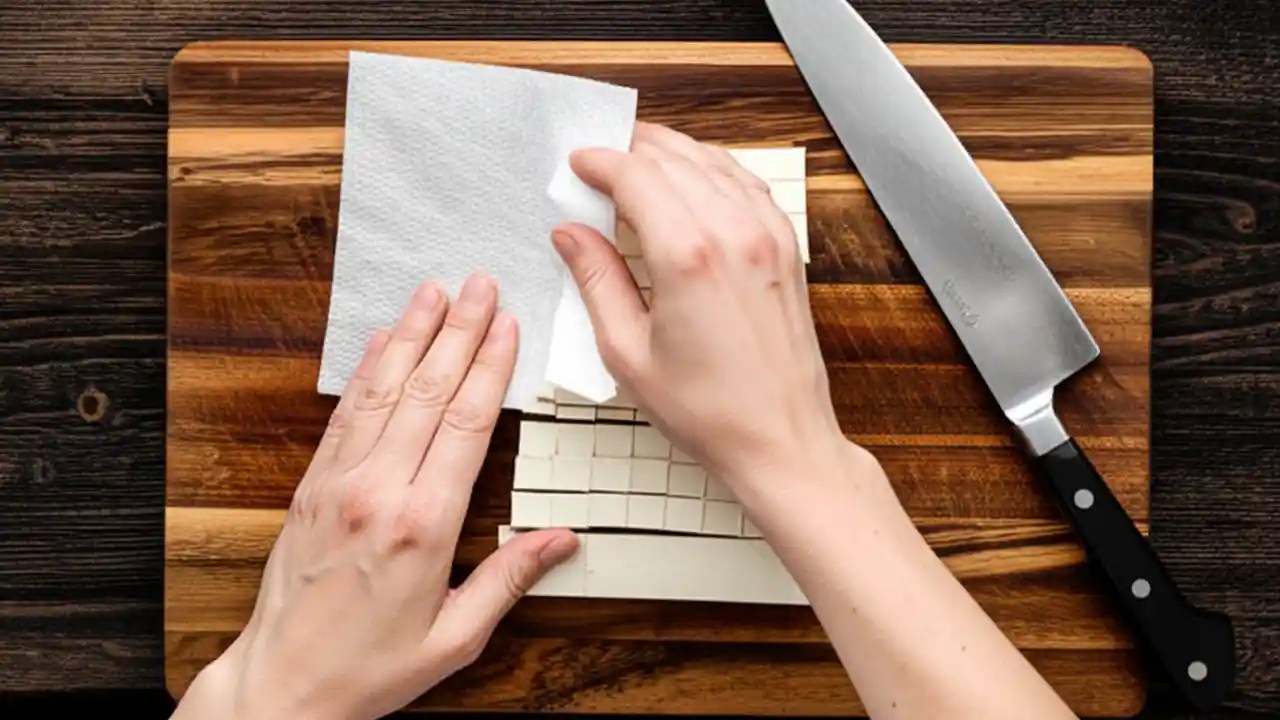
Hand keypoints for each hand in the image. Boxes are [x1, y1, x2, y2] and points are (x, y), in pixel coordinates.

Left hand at [174, 274, 577, 719]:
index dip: (489, 367)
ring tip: (435, 292)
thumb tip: (562, 540)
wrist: (282, 686)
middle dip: (458, 331)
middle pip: (428, 392)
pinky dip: (366, 371)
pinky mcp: (312, 486)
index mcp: (424, 525)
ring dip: (412, 336)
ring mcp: (340, 483)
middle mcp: (380, 491)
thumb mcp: (456, 638)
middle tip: (479, 284)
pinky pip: (345, 414)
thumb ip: (509, 580)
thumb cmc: (370, 669)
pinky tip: (383, 340)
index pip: (467, 425)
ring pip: (384, 391)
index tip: (505, 324)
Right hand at [551, 122, 853, 499]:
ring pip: (713, 162)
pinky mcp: (786, 249)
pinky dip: (713, 170)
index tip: (578, 163)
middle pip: (673, 159)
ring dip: (672, 154)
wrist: (780, 440)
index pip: (636, 176)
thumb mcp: (628, 353)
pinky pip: (747, 184)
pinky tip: (693, 180)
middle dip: (631, 150)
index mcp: (688, 256)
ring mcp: (768, 236)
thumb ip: (596, 280)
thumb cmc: (708, 411)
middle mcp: (734, 233)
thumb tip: (571, 233)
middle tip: (600, 159)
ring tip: (638, 161)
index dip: (600, 162)